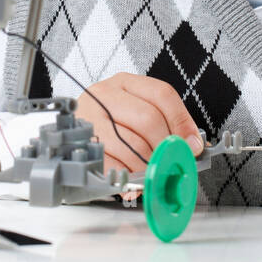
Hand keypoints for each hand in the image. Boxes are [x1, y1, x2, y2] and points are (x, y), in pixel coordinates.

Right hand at [74, 73, 204, 191]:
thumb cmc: (109, 125)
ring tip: (153, 173)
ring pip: (133, 145)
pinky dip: (129, 176)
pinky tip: (134, 179)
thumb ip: (164, 124)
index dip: (183, 122)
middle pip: (148, 119)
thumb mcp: (134, 113)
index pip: (162, 95)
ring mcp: (90, 119)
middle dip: (166, 147)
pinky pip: (114, 165)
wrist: (68, 136)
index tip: (194, 145)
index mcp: (124, 83)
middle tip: (173, 162)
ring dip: (149, 165)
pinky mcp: (81, 146)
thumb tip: (193, 147)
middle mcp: (104, 95)